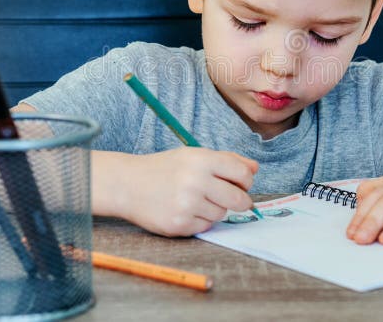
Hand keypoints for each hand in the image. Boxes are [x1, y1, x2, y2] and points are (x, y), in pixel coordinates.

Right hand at [120, 147, 257, 236]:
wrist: (128, 184)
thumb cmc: (164, 168)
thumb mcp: (193, 156)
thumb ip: (227, 160)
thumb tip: (255, 168)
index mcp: (202, 160)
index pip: (243, 174)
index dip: (246, 181)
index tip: (241, 184)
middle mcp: (196, 182)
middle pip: (239, 199)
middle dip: (241, 201)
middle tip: (233, 199)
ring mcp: (187, 205)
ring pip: (222, 214)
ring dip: (215, 209)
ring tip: (196, 200)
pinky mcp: (179, 225)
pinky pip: (206, 226)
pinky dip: (201, 220)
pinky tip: (185, 210)